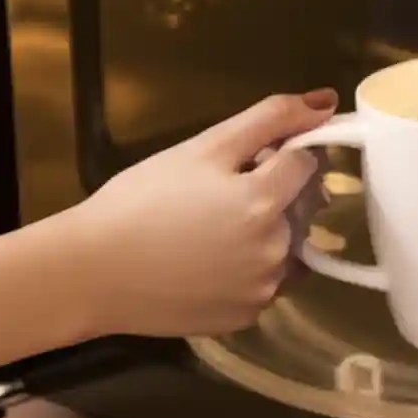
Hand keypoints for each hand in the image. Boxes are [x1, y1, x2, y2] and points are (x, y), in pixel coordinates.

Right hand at [63, 89, 337, 337]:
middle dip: (277, 193)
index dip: (282, 154)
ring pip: (289, 248)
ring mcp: (264, 289)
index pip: (308, 164)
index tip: (250, 158)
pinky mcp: (247, 317)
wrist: (90, 272)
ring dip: (269, 233)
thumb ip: (270, 119)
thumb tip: (327, 100)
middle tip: (222, 193)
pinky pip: (266, 284)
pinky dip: (249, 269)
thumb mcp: (203, 147)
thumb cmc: (141, 200)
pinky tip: (209, 261)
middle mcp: (277, 250)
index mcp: (266, 201)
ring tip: (214, 229)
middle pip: (303, 207)